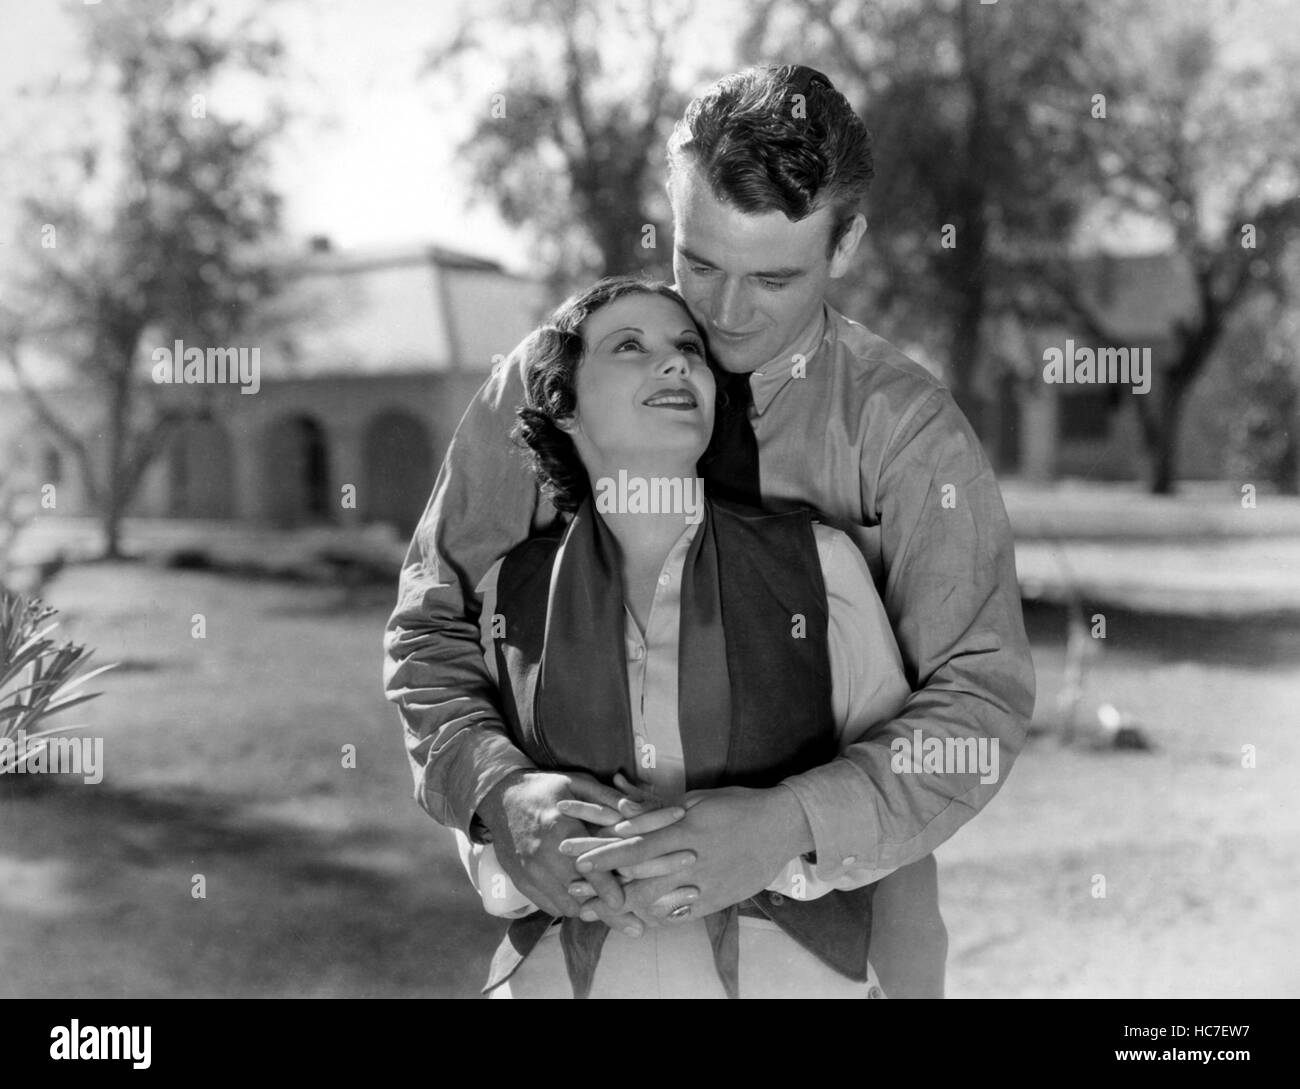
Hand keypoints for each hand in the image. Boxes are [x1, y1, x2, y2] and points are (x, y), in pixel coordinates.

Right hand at [475, 769, 630, 919]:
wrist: (500, 798)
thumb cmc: (544, 788)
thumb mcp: (576, 781)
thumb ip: (606, 797)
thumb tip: (634, 810)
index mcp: (560, 828)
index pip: (586, 865)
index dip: (605, 887)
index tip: (623, 902)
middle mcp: (543, 855)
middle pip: (579, 894)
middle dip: (607, 912)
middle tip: (632, 925)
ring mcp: (530, 871)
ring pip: (565, 905)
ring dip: (587, 908)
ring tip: (608, 908)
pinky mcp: (522, 881)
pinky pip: (549, 906)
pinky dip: (568, 907)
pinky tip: (583, 900)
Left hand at [565, 785, 813, 922]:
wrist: (780, 827)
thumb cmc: (736, 805)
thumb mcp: (696, 799)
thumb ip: (659, 809)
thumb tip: (623, 806)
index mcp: (684, 830)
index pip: (635, 846)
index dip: (604, 855)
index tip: (578, 860)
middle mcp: (690, 860)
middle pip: (638, 878)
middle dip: (602, 885)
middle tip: (574, 889)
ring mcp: (704, 884)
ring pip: (656, 901)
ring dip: (622, 906)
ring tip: (596, 909)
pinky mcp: (717, 899)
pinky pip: (680, 914)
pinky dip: (656, 916)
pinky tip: (637, 918)